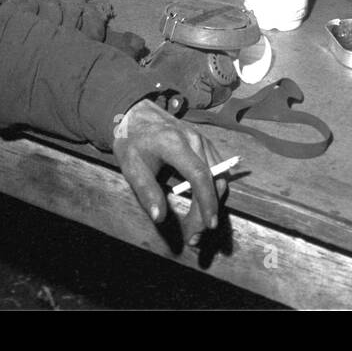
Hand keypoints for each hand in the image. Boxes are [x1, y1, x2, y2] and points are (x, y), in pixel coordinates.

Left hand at [112, 99, 226, 247]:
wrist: (135, 114)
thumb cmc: (132, 141)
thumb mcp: (132, 167)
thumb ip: (147, 192)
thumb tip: (160, 218)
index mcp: (175, 143)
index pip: (199, 175)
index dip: (207, 202)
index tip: (209, 224)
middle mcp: (194, 139)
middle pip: (213, 180)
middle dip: (208, 211)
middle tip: (194, 236)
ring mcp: (202, 139)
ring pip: (220, 176)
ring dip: (213, 203)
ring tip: (198, 225)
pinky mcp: (205, 143)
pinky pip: (217, 170)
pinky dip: (213, 190)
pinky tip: (200, 205)